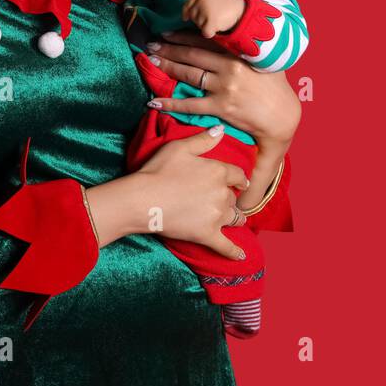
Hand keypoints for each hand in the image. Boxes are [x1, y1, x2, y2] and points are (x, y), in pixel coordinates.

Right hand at [129, 128, 251, 259]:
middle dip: (231, 199)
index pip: (238, 175)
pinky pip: (226, 246)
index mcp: (218, 172)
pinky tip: (241, 256)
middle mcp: (222, 194)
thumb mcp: (180, 147)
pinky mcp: (208, 235)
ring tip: (235, 221)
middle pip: (234, 198)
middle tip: (223, 200)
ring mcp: (217, 216)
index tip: (238, 182)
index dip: (238, 179)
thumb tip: (221, 129)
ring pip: (235, 218)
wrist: (143, 199)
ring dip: (235, 219)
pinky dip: (234, 252)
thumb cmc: (158, 170)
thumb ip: (203, 139)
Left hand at [144, 29, 300, 155]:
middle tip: (150, 45)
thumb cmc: (275, 87)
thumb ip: (248, 48)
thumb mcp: (265, 60)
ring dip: (167, 67)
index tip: (166, 33)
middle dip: (169, 49)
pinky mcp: (221, 107)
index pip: (205, 40)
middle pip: (192, 55)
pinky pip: (190, 104)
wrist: (282, 116)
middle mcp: (229, 67)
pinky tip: (154, 101)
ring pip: (189, 75)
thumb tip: (237, 35)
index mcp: (238, 54)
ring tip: (151, 62)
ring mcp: (224, 87)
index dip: (183, 36)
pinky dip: (170, 103)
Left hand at [181, 0, 245, 38]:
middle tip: (213, 18)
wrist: (242, 8)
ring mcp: (205, 11)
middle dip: (200, 20)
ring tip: (219, 20)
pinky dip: (211, 33)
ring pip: (199, 26)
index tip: (185, 18)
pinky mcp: (211, 21)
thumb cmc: (229, 5)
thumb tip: (188, 14)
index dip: (186, 12)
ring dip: (207, 26)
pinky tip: (217, 29)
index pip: (188, 4)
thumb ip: (202, 2)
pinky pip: (205, 33)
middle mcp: (202, 2)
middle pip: (193, 17)